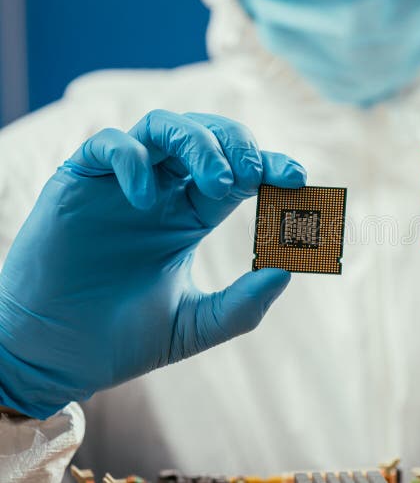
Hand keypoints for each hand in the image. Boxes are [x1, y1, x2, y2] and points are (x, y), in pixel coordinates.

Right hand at [0, 110, 305, 418]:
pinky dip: (133, 158)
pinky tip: (147, 198)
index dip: (270, 167)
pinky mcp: (78, 183)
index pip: (238, 174)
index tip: (299, 178)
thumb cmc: (121, 340)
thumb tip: (289, 270)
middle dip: (238, 145)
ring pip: (164, 126)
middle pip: (207, 136)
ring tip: (220, 183)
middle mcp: (159, 191)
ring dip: (199, 143)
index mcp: (189, 215)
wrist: (56, 358)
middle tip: (256, 174)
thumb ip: (243, 304)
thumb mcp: (195, 325)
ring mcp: (120, 184)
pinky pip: (108, 146)